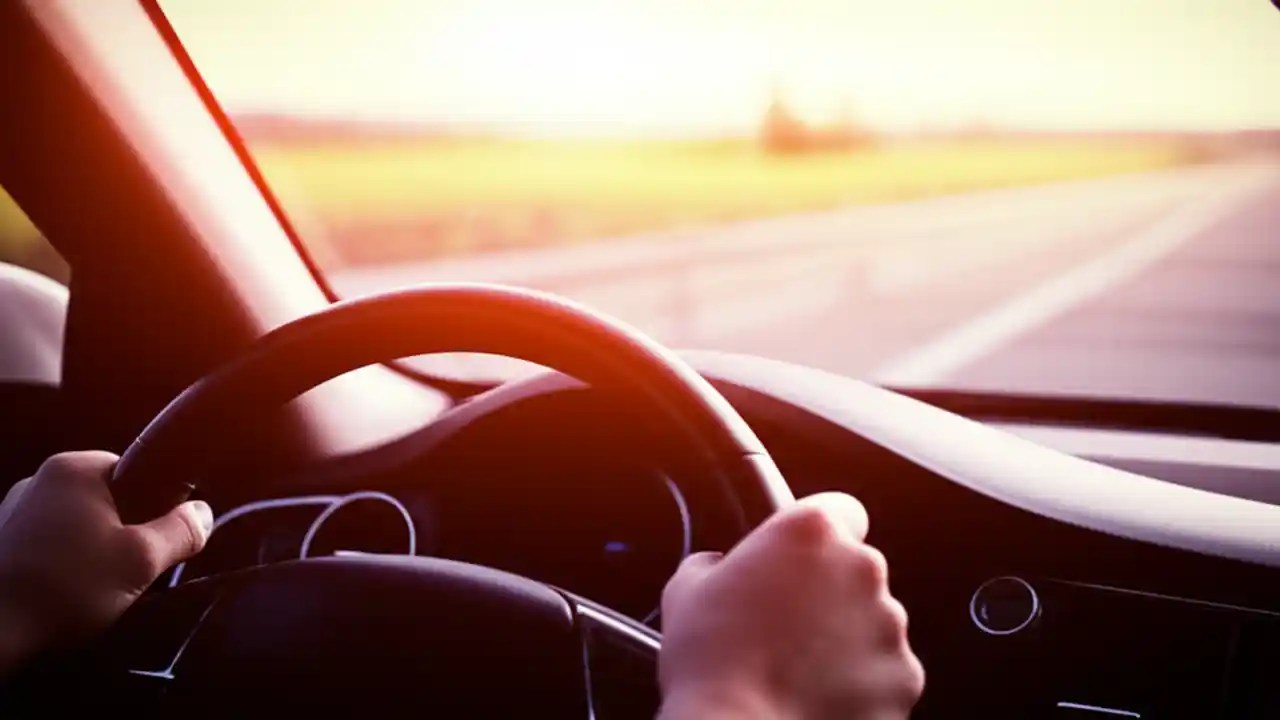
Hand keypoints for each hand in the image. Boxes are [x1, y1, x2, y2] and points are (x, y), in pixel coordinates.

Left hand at [0, 451, 211, 674]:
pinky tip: (65, 595)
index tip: (160, 537)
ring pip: (73, 525)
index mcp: (73, 469)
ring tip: (97, 588)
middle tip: (134, 568)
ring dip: (89, 550)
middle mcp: (36, 480)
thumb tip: (203, 512)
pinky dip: (60, 565)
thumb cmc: (66, 588)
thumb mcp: (141, 561)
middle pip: (103, 499)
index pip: (133, 469)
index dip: (154, 503)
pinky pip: (46, 546)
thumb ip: (180, 532)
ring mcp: (9, 513)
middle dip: (122, 530)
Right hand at [658, 492, 923, 718]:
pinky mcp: (904, 676)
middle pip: (856, 568)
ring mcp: (889, 624)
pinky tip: (820, 695)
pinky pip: (886, 669)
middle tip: (787, 624)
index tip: (801, 558)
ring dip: (846, 636)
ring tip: (799, 668)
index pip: (840, 509)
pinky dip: (863, 681)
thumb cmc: (712, 663)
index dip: (820, 536)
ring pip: (874, 620)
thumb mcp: (688, 589)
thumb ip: (717, 563)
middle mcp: (860, 568)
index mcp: (811, 532)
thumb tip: (721, 568)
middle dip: (830, 592)